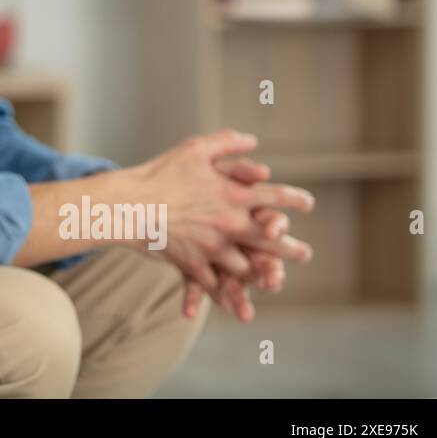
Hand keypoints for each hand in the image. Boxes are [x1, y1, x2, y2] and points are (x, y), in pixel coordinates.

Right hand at [133, 129, 314, 321]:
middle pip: (271, 241)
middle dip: (291, 249)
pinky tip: (227, 297)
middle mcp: (229, 223)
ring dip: (257, 275)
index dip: (295, 200)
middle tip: (304, 254)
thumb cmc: (160, 173)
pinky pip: (213, 284)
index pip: (275, 197)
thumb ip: (226, 142)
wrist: (128, 204)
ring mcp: (212, 247)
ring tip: (268, 280)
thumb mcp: (194, 149)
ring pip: (245, 269)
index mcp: (234, 195)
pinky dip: (221, 291)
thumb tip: (252, 140)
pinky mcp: (193, 264)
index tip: (308, 204)